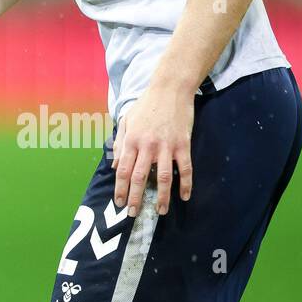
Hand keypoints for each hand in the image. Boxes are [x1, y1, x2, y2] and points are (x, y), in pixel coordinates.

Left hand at [112, 82, 194, 216]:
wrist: (171, 88)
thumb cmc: (147, 104)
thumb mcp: (127, 120)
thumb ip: (120, 143)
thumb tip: (115, 166)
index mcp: (132, 140)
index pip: (122, 170)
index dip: (120, 189)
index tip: (119, 202)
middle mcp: (147, 145)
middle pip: (139, 178)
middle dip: (136, 198)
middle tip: (134, 214)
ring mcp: (166, 146)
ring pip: (163, 177)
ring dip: (162, 197)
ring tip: (161, 211)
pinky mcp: (183, 144)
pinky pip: (185, 168)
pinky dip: (186, 184)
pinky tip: (184, 196)